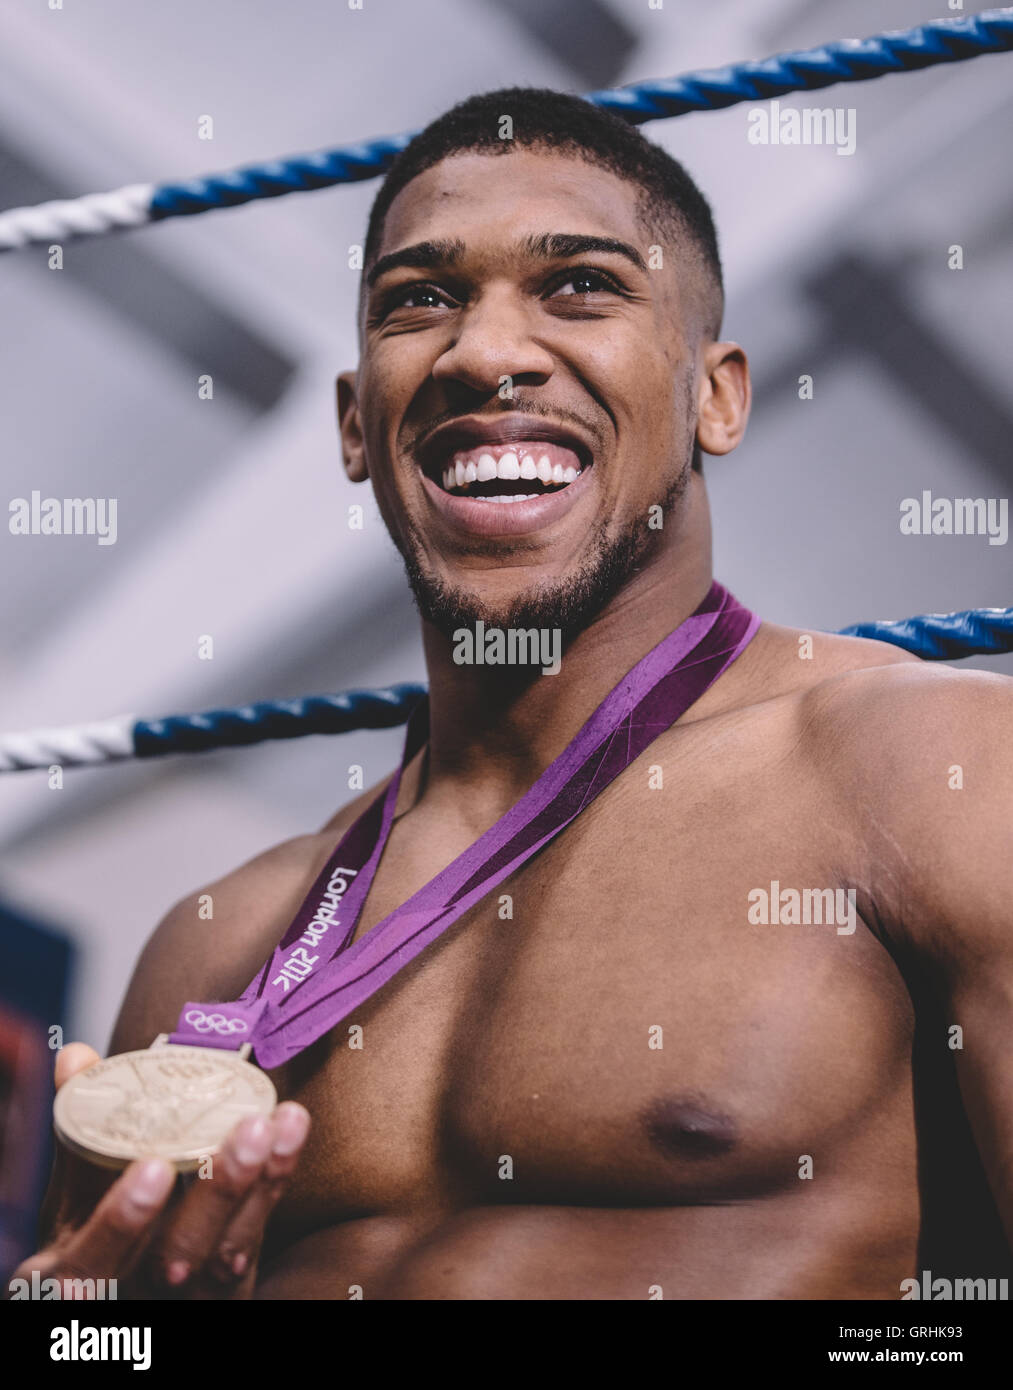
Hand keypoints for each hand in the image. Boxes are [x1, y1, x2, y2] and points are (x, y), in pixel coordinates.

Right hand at [8, 1041, 309, 1299]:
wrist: (128, 1299)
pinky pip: (255, 1241)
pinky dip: (272, 1188)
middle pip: (179, 1257)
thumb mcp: (72, 1204)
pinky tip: (288, 1142)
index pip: (93, 1261)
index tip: (155, 1167)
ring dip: (260, 1183)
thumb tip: (77, 1056)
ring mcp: (185, 1302)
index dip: (122, 1220)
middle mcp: (131, 1297)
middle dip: (218, 1192)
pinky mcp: (228, 1294)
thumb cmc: (94, 1241)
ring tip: (281, 1123)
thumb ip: (78, 1134)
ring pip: (228, 1251)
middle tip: (251, 1130)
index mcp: (73, 1277)